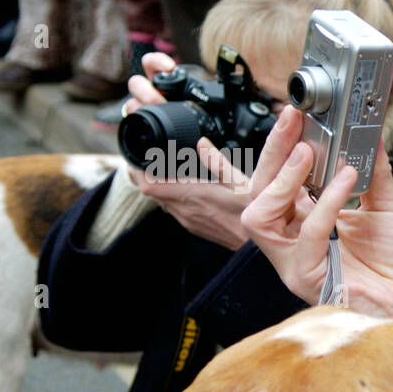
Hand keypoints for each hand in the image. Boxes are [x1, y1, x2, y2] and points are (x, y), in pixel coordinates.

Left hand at [122, 52, 253, 249]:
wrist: (257, 248)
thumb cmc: (254, 217)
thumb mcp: (241, 183)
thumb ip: (218, 162)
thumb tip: (202, 143)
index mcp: (191, 195)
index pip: (148, 184)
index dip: (136, 168)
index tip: (136, 155)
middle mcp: (184, 210)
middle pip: (149, 191)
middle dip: (142, 173)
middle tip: (143, 157)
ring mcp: (187, 220)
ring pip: (159, 200)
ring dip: (156, 185)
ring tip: (160, 169)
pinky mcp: (193, 227)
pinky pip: (172, 208)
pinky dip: (169, 195)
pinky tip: (182, 187)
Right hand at [240, 106, 392, 317]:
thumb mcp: (387, 208)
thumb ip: (373, 173)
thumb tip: (369, 135)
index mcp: (307, 222)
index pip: (274, 183)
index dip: (273, 150)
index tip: (291, 115)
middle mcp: (294, 241)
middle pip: (257, 194)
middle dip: (272, 153)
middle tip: (293, 122)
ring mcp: (296, 261)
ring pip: (260, 216)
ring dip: (283, 180)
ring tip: (309, 153)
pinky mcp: (308, 278)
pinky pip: (306, 235)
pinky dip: (326, 204)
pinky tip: (346, 181)